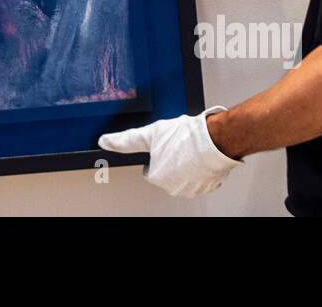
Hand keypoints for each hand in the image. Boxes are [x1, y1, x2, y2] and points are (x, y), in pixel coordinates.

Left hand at [98, 106, 242, 196]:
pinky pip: (200, 178)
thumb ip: (126, 140)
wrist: (216, 140)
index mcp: (158, 178)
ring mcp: (193, 188)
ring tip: (189, 149)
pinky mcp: (209, 186)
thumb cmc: (186, 137)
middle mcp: (174, 187)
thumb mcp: (149, 134)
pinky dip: (200, 169)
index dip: (155, 155)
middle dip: (170, 160)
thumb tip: (105, 141)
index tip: (162, 147)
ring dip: (186, 165)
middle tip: (177, 145)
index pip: (150, 169)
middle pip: (167, 173)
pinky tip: (200, 156)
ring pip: (184, 176)